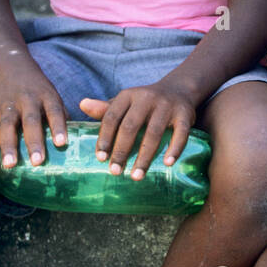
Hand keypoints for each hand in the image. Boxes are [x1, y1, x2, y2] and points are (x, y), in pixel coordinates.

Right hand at [0, 71, 67, 169]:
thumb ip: (61, 118)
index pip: (54, 111)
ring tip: (9, 165)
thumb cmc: (39, 91)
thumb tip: (74, 147)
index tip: (61, 143)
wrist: (12, 67)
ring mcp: (7, 106)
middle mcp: (26, 100)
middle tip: (37, 162)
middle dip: (33, 142)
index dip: (58, 126)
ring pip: (6, 126)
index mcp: (46, 96)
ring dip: (7, 146)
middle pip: (30, 121)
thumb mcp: (53, 97)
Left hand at [79, 83, 195, 178]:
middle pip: (131, 126)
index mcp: (128, 96)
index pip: (112, 117)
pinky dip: (174, 148)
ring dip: (145, 157)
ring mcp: (167, 105)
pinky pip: (181, 133)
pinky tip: (167, 164)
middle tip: (115, 172)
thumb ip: (105, 109)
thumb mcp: (125, 102)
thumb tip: (81, 105)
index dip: (105, 138)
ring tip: (137, 176)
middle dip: (121, 151)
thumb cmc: (145, 103)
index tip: (100, 159)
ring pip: (154, 133)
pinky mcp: (185, 114)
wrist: (178, 90)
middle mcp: (146, 98)